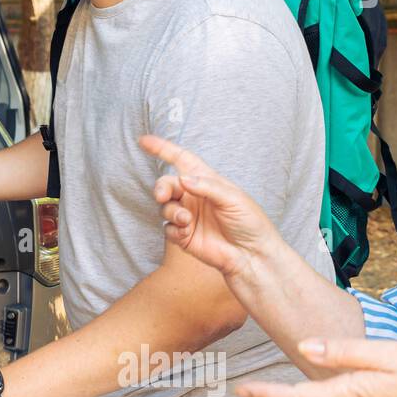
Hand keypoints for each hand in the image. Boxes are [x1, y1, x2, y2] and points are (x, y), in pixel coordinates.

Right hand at [139, 135, 279, 278]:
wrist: (252, 256)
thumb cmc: (250, 223)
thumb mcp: (233, 198)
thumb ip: (207, 187)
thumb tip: (182, 179)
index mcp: (207, 182)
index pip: (181, 160)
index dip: (163, 149)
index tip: (144, 141)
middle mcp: (194, 197)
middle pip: (167, 185)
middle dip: (161, 188)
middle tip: (163, 196)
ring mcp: (188, 217)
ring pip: (165, 208)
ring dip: (172, 212)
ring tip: (186, 220)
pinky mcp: (183, 236)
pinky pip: (167, 229)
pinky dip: (174, 230)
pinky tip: (187, 234)